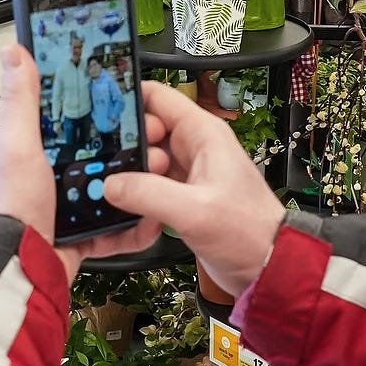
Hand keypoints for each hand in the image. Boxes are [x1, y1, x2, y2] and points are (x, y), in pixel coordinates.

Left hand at [0, 44, 160, 280]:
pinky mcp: (77, 240)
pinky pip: (112, 231)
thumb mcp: (16, 145)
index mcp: (27, 153)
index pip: (64, 121)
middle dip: (126, 148)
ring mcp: (62, 211)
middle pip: (94, 156)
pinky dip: (133, 227)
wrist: (17, 270)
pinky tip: (151, 217)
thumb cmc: (9, 207)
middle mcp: (44, 181)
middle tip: (154, 138)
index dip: (93, 109)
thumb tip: (13, 52)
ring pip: (108, 191)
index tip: (123, 98)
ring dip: (136, 185)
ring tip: (160, 172)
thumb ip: (19, 100)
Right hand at [103, 83, 286, 300]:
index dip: (127, 100)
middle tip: (104, 163)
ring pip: (145, 160)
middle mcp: (194, 149)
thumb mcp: (195, 211)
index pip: (158, 97)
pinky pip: (150, 186)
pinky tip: (122, 208)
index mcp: (202, 135)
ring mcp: (187, 174)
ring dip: (127, 172)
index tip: (98, 113)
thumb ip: (149, 194)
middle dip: (122, 144)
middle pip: (146, 130)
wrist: (268, 268)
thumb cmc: (249, 233)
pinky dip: (135, 195)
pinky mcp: (182, 198)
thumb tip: (111, 185)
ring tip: (110, 188)